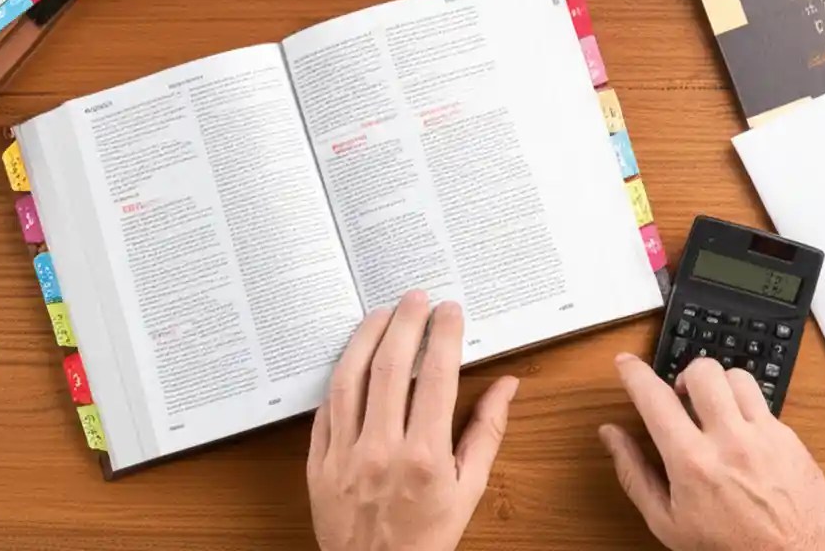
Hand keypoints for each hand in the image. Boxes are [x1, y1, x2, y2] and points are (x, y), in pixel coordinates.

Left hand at [307, 290, 519, 550]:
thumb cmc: (429, 537)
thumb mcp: (469, 490)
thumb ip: (487, 432)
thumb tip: (507, 385)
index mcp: (425, 456)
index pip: (435, 376)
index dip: (443, 335)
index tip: (449, 310)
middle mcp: (381, 450)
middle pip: (389, 367)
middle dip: (404, 323)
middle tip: (416, 297)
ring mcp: (344, 455)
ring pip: (348, 379)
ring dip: (364, 338)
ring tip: (381, 313)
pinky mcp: (318, 463)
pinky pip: (324, 409)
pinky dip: (337, 377)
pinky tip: (350, 357)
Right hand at [599, 354, 824, 550]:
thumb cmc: (730, 548)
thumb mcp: (667, 522)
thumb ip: (634, 473)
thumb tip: (611, 436)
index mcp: (692, 462)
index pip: (654, 398)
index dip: (634, 373)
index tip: (626, 363)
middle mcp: (730, 441)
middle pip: (702, 371)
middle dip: (684, 374)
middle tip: (680, 395)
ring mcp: (765, 436)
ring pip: (738, 377)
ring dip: (719, 386)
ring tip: (713, 409)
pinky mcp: (791, 439)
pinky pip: (765, 404)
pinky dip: (747, 410)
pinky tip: (742, 435)